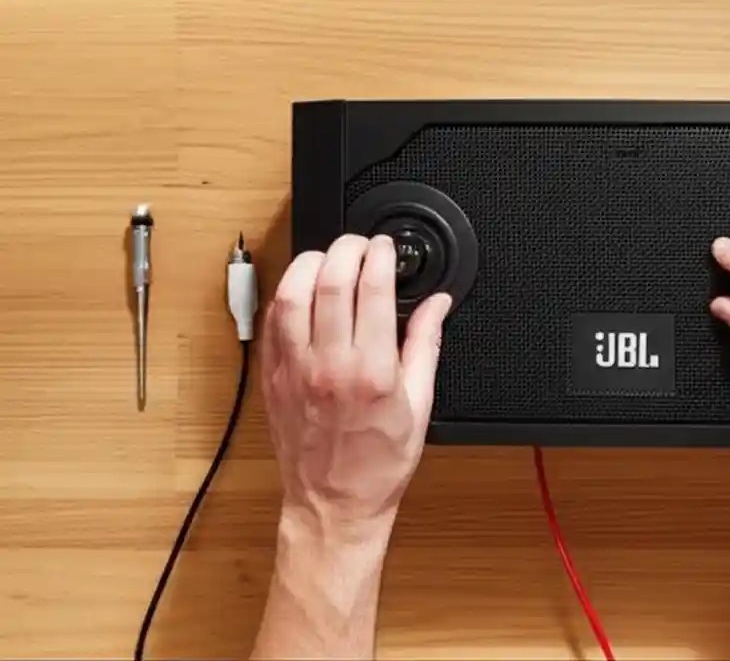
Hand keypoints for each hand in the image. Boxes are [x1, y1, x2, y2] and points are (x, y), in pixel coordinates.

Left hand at [262, 234, 450, 535]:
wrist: (334, 504)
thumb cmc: (378, 464)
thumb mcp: (420, 404)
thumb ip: (426, 345)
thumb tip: (436, 305)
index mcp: (372, 371)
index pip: (372, 289)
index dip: (380, 256)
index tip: (386, 248)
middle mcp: (329, 365)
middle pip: (329, 280)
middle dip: (346, 249)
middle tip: (360, 246)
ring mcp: (294, 369)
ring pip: (290, 293)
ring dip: (309, 264)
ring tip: (328, 260)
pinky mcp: (272, 378)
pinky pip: (272, 322)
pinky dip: (286, 295)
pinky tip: (303, 291)